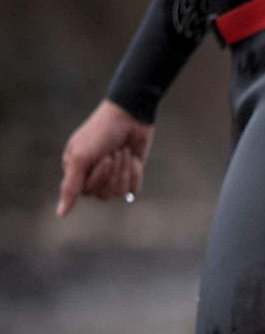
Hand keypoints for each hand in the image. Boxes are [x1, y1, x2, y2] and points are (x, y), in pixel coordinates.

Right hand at [57, 100, 153, 216]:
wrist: (128, 118)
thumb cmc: (100, 134)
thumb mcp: (80, 158)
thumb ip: (70, 187)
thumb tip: (60, 214)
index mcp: (76, 170)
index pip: (85, 192)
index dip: (97, 177)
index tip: (100, 157)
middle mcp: (93, 176)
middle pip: (103, 195)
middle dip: (111, 173)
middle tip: (112, 152)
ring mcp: (112, 176)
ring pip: (119, 193)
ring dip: (123, 170)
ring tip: (122, 151)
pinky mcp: (130, 175)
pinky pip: (134, 189)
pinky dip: (134, 172)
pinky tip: (132, 158)